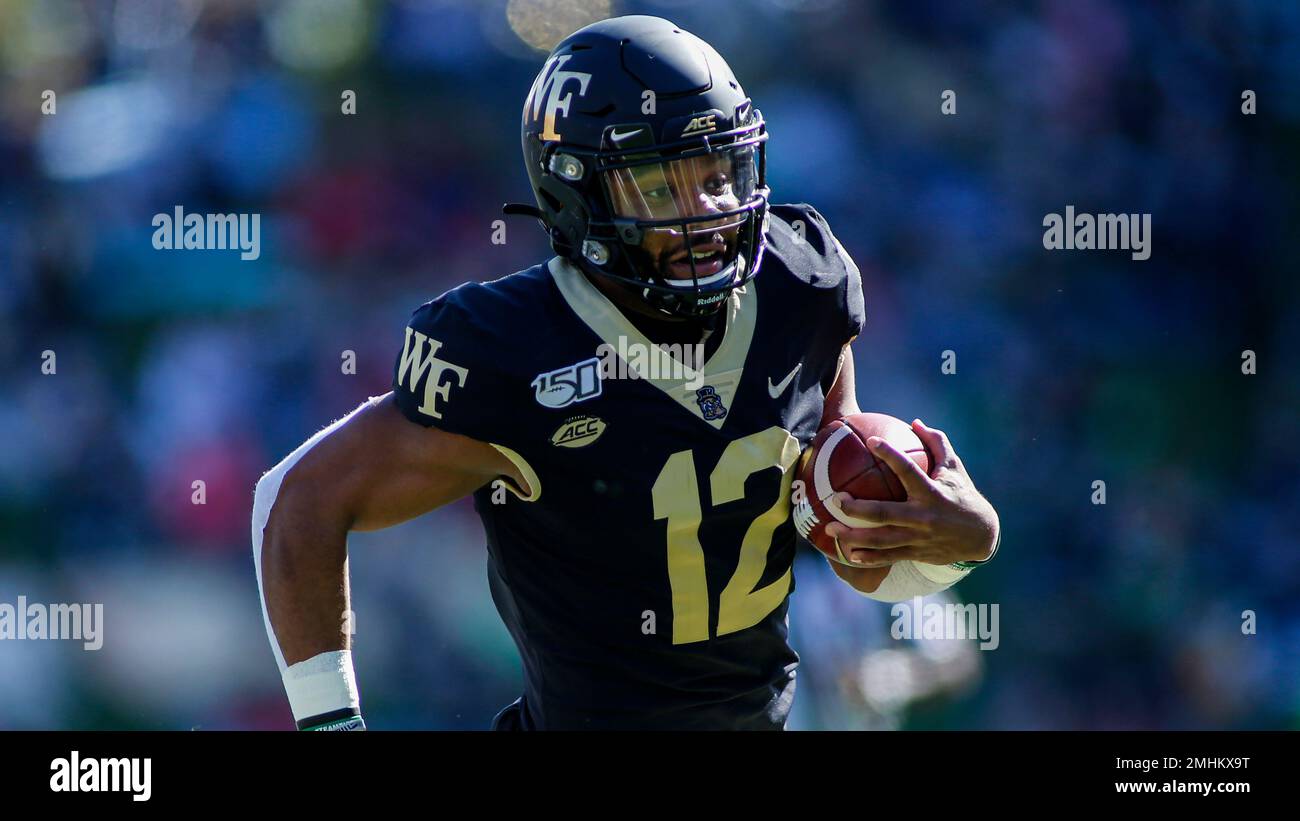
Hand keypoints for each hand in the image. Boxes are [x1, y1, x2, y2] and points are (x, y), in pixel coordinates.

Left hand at [824, 419, 998, 568]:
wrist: (982, 536)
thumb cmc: (963, 496)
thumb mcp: (955, 469)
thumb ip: (936, 444)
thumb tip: (915, 422)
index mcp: (932, 492)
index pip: (908, 470)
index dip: (890, 454)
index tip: (871, 440)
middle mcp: (924, 516)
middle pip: (885, 513)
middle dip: (857, 508)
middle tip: (835, 498)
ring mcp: (919, 538)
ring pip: (881, 539)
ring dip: (853, 536)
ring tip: (829, 529)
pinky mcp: (917, 553)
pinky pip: (888, 556)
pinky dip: (868, 557)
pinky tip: (848, 555)